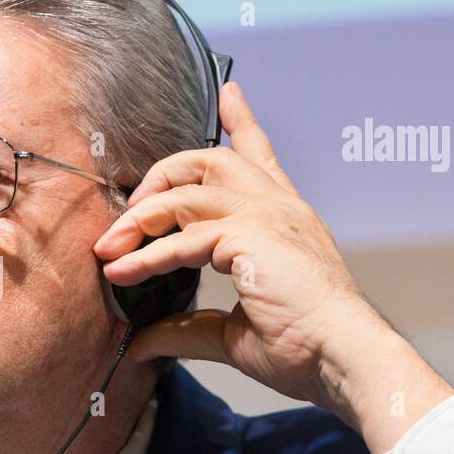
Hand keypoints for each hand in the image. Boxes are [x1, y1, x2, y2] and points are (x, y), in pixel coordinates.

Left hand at [93, 82, 453, 453]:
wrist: (343, 360)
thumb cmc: (305, 349)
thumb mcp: (233, 334)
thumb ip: (188, 328)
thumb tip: (144, 341)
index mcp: (285, 219)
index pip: (261, 157)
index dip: (243, 123)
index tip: (229, 92)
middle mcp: (279, 207)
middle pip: (211, 157)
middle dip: (162, 175)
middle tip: (130, 208)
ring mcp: (267, 216)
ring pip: (188, 192)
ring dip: (141, 219)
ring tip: (109, 248)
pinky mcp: (251, 236)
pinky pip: (183, 238)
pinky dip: (147, 256)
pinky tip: (123, 272)